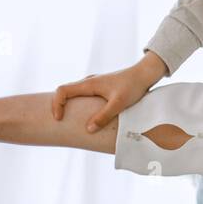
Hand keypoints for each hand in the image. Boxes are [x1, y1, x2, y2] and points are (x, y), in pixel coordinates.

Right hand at [52, 52, 166, 131]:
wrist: (145, 74)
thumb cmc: (133, 87)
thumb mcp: (119, 103)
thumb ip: (103, 116)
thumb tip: (88, 129)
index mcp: (89, 84)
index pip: (62, 91)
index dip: (56, 105)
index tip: (59, 118)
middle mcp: (89, 81)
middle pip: (65, 91)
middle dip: (59, 105)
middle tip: (60, 121)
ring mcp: (95, 83)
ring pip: (74, 92)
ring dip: (68, 104)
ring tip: (70, 119)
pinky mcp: (102, 86)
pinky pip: (83, 94)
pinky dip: (78, 102)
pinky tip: (86, 113)